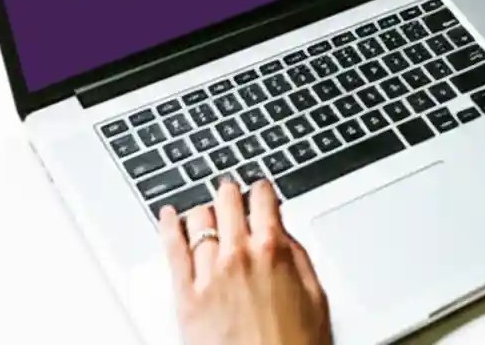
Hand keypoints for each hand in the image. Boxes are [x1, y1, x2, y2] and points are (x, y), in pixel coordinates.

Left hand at [159, 180, 330, 344]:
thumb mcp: (315, 296)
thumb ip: (298, 257)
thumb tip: (284, 233)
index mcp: (274, 250)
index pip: (263, 198)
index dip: (262, 189)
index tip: (260, 190)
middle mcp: (239, 255)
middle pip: (227, 201)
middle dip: (230, 192)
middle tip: (230, 192)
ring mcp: (209, 273)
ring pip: (199, 220)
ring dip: (205, 211)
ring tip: (206, 212)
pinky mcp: (186, 295)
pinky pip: (172, 249)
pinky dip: (169, 226)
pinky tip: (169, 216)